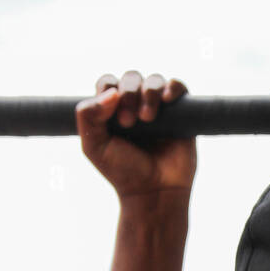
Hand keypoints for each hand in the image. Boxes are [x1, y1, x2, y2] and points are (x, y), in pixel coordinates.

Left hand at [76, 71, 196, 200]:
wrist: (154, 192)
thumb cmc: (123, 172)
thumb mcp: (93, 146)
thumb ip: (88, 116)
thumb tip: (112, 92)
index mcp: (112, 110)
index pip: (108, 82)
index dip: (109, 89)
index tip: (113, 117)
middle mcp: (135, 106)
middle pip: (131, 78)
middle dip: (129, 93)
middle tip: (129, 122)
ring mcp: (159, 109)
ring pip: (154, 80)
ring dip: (149, 92)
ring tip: (147, 118)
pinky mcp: (181, 114)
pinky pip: (178, 87)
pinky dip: (173, 88)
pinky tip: (168, 100)